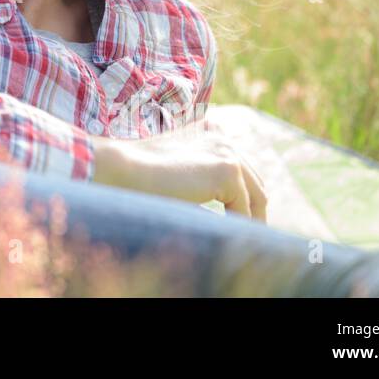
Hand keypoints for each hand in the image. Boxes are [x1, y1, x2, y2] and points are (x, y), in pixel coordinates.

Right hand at [89, 122, 268, 221]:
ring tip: (244, 244)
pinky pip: (244, 208)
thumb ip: (200, 183)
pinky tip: (227, 239)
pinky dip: (240, 226)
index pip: (240, 168)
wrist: (123, 169)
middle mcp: (222, 138)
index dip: (243, 196)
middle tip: (249, 238)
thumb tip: (223, 215)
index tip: (239, 222)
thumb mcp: (175, 175)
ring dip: (251, 221)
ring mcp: (227, 152)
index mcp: (208, 133)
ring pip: (256, 195)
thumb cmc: (138, 177)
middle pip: (254, 181)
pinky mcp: (228, 169)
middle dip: (253, 211)